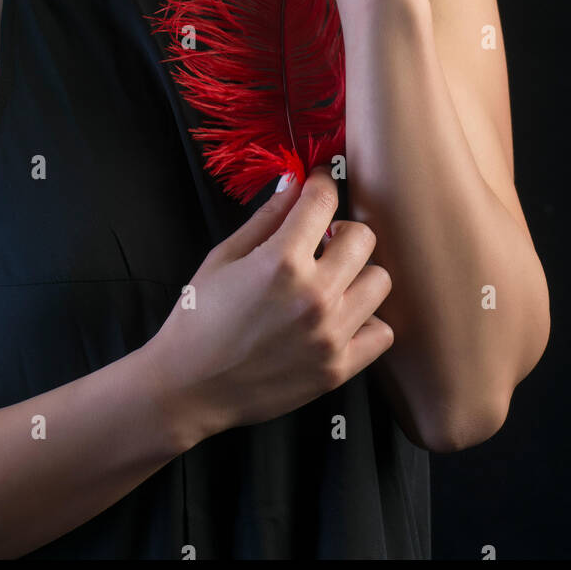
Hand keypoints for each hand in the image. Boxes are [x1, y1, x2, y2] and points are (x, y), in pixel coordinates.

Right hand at [141, 166, 392, 446]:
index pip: (324, 201)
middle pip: (363, 237)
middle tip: (322, 241)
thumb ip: (267, 216)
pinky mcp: (337, 369)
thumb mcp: (225, 256)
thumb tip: (297, 181)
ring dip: (358, 274)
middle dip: (342, 230)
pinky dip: (367, 321)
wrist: (188, 387)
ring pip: (379, 280)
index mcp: (282, 261)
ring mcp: (330, 334)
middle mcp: (314, 295)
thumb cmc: (199, 317)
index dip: (322, 183)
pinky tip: (341, 318)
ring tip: (332, 282)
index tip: (319, 184)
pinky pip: (382, 332)